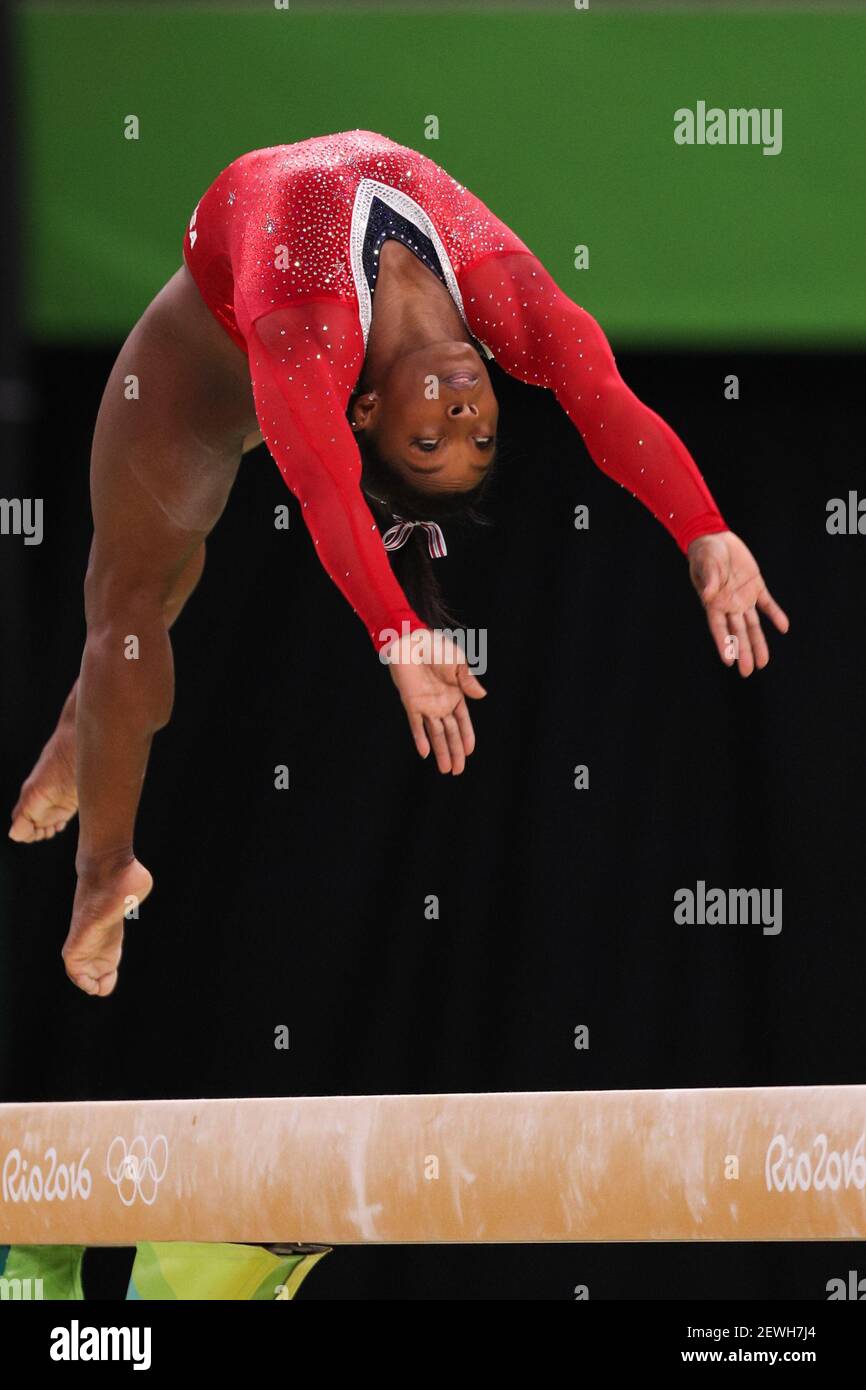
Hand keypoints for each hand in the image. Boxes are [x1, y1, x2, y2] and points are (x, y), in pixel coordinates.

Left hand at [383, 630, 485, 773]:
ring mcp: (426, 705)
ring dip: (440, 751)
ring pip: (435, 733)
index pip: (463, 722)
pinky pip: (416, 725)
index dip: (467, 737)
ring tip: (446, 769)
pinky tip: (425, 754)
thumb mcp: (459, 663)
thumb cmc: (437, 647)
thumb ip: (469, 681)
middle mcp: (441, 704)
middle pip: (450, 733)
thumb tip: (482, 696)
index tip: (470, 752)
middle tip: (458, 771)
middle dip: (455, 752)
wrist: (412, 640)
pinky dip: (420, 739)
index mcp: (455, 694)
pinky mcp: (411, 703)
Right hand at [688, 530, 788, 675]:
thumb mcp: (706, 564)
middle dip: (743, 652)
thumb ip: (709, 579)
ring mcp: (743, 598)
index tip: (729, 661)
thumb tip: (708, 595)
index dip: (724, 644)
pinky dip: (775, 615)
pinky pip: (767, 604)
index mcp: (713, 602)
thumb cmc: (705, 552)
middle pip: (737, 632)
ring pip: (752, 625)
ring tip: (763, 663)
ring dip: (758, 642)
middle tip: (748, 672)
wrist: (715, 538)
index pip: (718, 628)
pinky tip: (784, 627)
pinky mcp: (756, 587)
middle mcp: (729, 605)